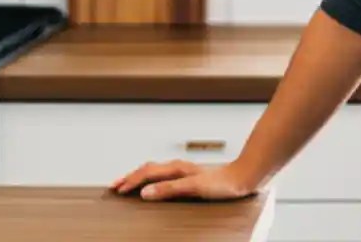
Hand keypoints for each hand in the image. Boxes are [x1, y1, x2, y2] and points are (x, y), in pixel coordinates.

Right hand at [110, 158, 260, 201]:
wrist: (245, 178)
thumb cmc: (224, 183)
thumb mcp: (194, 187)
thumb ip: (169, 189)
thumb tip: (145, 192)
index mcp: (176, 169)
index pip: (146, 173)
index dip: (130, 181)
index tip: (117, 190)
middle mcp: (179, 168)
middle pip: (148, 169)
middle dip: (130, 177)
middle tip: (115, 186)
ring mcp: (185, 171)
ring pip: (156, 171)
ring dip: (140, 177)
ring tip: (129, 184)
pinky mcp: (192, 177)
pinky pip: (165, 176)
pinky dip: (153, 180)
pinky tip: (156, 186)